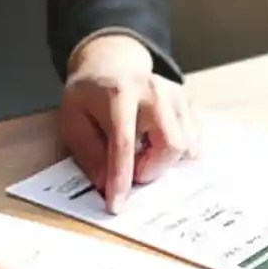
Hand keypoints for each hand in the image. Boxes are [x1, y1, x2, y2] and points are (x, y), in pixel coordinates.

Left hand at [58, 32, 200, 213]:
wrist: (111, 63)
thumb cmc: (89, 96)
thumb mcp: (73, 120)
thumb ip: (88, 152)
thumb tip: (106, 183)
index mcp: (119, 93)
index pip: (124, 143)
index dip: (121, 178)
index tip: (116, 204)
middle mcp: (154, 91)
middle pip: (169, 145)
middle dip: (150, 170)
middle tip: (132, 171)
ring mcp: (176, 95)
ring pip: (187, 146)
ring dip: (163, 162)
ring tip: (144, 155)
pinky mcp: (188, 102)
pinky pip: (195, 140)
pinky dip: (178, 155)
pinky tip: (158, 147)